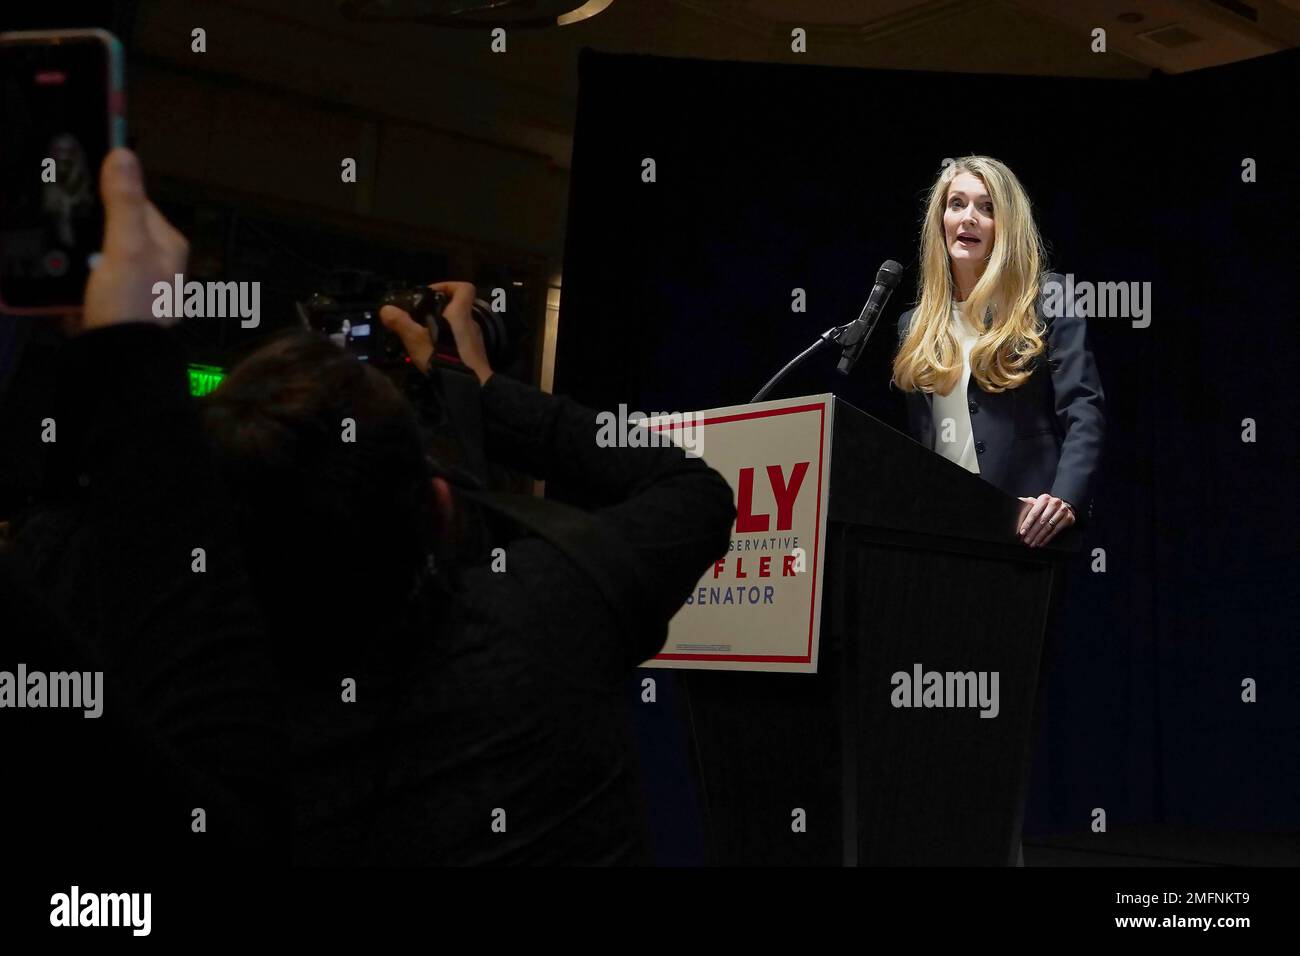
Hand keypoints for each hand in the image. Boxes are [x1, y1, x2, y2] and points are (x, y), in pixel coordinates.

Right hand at [81, 149, 188, 332]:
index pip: (137, 200)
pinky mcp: (118, 301)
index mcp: (169, 244)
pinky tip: (75, 287)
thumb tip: (123, 154)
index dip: (108, 194)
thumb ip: (124, 202)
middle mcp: (159, 261)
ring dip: (82, 257)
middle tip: (79, 243)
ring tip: (79, 270)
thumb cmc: (132, 305)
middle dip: (91, 231)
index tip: (81, 192)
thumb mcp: (127, 247)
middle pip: (115, 226)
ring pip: (100, 252)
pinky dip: (80, 279)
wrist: (119, 361)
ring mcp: (138, 282)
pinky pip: (92, 278)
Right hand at [379, 280, 491, 383]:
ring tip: (424, 336)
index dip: (449, 285)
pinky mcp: (475, 356)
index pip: (464, 288)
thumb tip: (386, 309)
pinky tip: (435, 353)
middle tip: (421, 317)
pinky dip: (449, 342)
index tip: (432, 292)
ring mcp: (476, 341)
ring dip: (443, 327)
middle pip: (459, 308)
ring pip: (459, 326)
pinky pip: (461, 341)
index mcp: (460, 314)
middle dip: (440, 310)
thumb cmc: (445, 358)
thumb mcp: (417, 340)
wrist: (470, 387)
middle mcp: (471, 324)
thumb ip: (401, 323)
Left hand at [1017, 494, 1074, 547]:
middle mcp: (1054, 503)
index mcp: (1044, 499)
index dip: (1028, 523)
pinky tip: (1041, 543)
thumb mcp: (1037, 503)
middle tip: (1027, 540)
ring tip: (1033, 543)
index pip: (1034, 512)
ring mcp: (1063, 510)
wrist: (1063, 507)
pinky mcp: (1068, 518)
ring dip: (1039, 537)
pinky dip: (1047, 538)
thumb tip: (1017, 501)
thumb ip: (1027, 504)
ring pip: (1048, 527)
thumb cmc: (1046, 506)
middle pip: (1041, 521)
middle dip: (1033, 532)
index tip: (1022, 532)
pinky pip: (1056, 531)